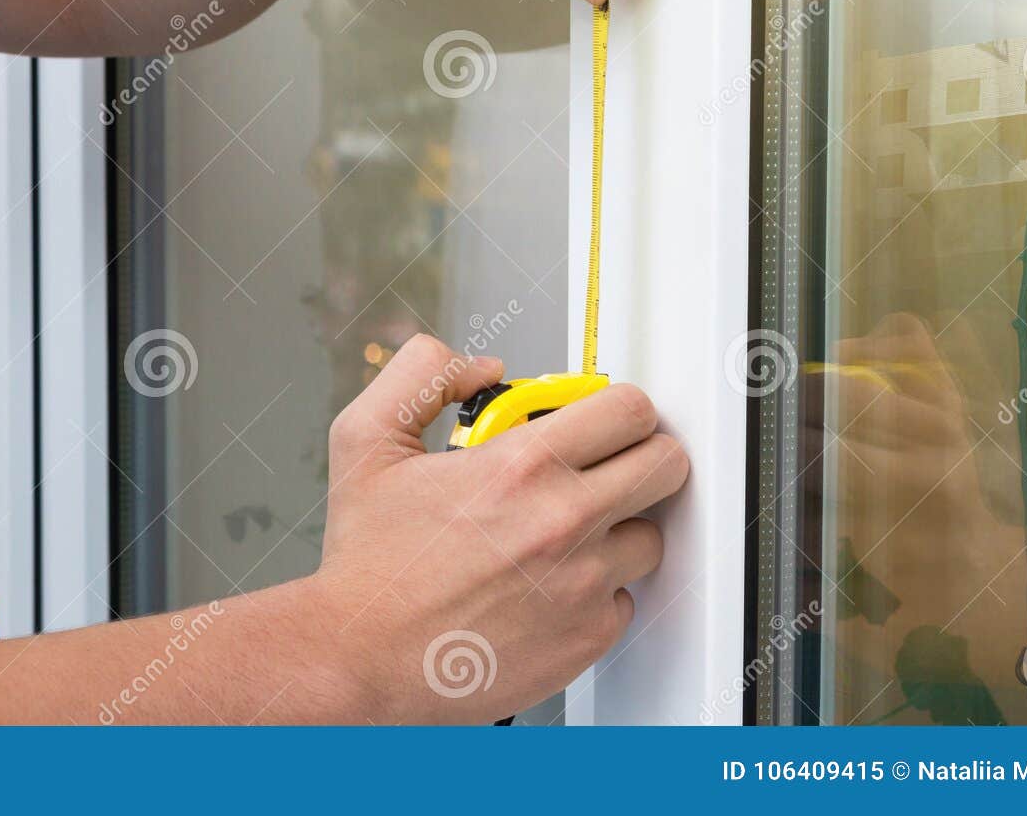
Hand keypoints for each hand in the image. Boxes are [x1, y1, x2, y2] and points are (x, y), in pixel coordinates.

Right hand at [308, 335, 687, 722]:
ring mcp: (584, 584)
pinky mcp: (588, 636)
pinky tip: (548, 584)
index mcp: (520, 466)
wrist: (360, 658)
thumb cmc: (366, 562)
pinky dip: (597, 590)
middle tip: (604, 464)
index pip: (628, 408)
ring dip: (617, 528)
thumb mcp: (365, 440)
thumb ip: (422, 375)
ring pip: (650, 535)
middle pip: (666, 464)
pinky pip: (626, 598)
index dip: (616, 406)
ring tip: (562, 532)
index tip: (600, 418)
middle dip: (637, 455)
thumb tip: (484, 367)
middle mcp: (564, 522)